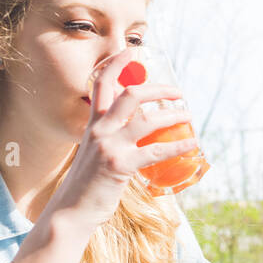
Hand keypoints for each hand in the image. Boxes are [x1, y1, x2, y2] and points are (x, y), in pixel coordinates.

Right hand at [44, 47, 198, 231]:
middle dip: (159, 89)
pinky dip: (178, 146)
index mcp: (92, 124)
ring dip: (174, 115)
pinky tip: (191, 145)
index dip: (117, 64)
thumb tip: (135, 131)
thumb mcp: (94, 153)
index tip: (133, 51)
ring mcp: (109, 147)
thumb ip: (110, 138)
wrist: (71, 212)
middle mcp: (99, 130)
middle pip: (132, 95)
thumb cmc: (87, 184)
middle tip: (178, 92)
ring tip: (189, 116)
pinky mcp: (119, 166)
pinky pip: (156, 151)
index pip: (102, 83)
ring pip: (148, 120)